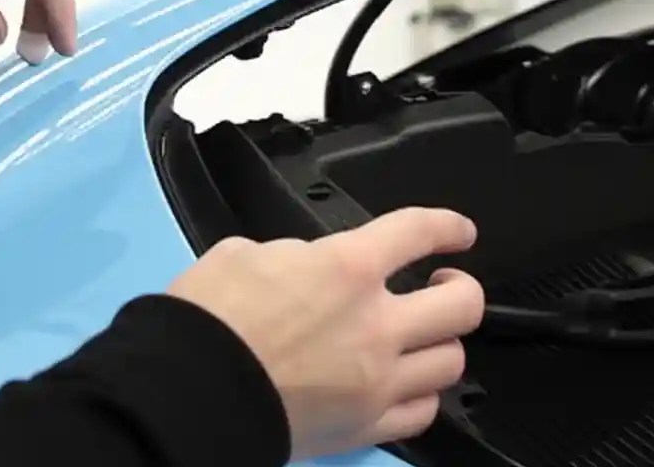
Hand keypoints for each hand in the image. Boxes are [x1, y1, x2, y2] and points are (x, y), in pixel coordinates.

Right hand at [166, 208, 483, 459]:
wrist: (189, 390)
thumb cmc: (207, 317)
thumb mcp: (244, 254)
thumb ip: (293, 256)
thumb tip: (305, 269)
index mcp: (347, 267)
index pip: (419, 232)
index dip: (447, 227)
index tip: (459, 232)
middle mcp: (376, 324)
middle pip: (463, 305)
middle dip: (461, 289)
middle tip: (442, 286)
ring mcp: (377, 381)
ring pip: (451, 363)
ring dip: (440, 344)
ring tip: (422, 339)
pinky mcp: (365, 427)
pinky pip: (423, 412)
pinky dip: (420, 395)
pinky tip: (405, 385)